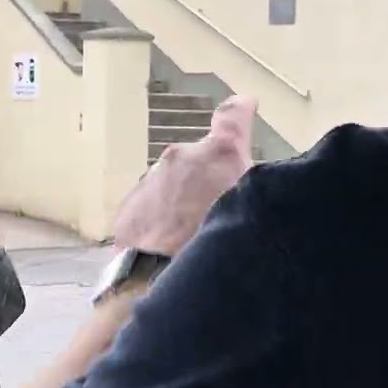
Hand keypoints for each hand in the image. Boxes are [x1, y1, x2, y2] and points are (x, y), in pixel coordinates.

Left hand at [112, 95, 256, 254]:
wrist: (162, 280)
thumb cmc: (221, 245)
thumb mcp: (256, 211)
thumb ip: (258, 188)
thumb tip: (255, 182)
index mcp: (220, 153)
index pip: (234, 117)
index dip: (242, 111)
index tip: (246, 107)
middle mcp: (181, 157)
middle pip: (199, 161)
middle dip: (208, 179)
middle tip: (217, 212)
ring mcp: (150, 180)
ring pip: (171, 186)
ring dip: (181, 202)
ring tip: (190, 237)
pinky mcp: (129, 207)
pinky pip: (149, 208)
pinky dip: (159, 221)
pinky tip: (168, 247)